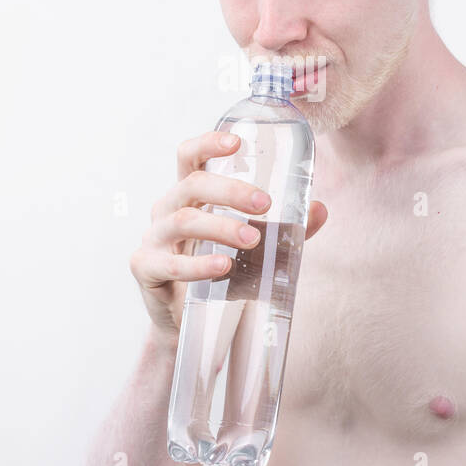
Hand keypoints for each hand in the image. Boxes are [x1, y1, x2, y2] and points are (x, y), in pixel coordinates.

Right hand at [129, 130, 328, 346]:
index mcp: (188, 195)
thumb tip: (320, 209)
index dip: (208, 144)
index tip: (236, 143)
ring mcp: (153, 238)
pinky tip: (221, 266)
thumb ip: (285, 229)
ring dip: (220, 226)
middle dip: (230, 190)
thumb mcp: (254, 247)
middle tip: (265, 204)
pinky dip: (198, 265)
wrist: (188, 323)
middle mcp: (166, 210)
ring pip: (182, 220)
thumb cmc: (219, 271)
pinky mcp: (145, 269)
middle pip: (191, 184)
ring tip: (251, 239)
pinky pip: (170, 264)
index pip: (189, 157)